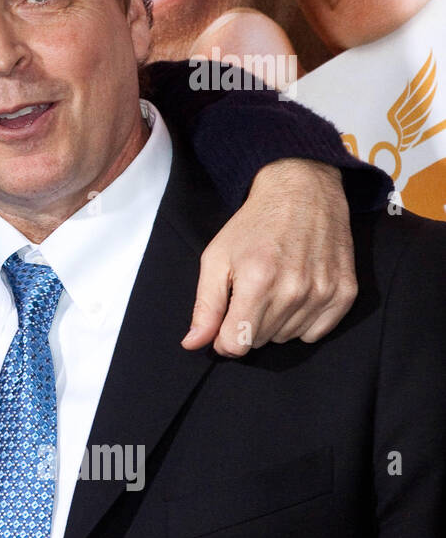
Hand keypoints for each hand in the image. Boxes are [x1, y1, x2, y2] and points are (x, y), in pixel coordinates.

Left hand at [182, 159, 355, 356]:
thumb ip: (205, 306)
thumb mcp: (216, 259)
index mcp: (257, 282)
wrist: (302, 193)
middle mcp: (294, 290)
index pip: (237, 343)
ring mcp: (323, 292)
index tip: (223, 323)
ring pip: (286, 338)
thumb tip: (192, 344)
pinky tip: (294, 294)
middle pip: (260, 341)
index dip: (223, 340)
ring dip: (274, 323)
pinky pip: (315, 333)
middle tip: (248, 294)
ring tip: (272, 288)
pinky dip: (301, 321)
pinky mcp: (345, 293)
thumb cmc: (253, 226)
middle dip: (247, 324)